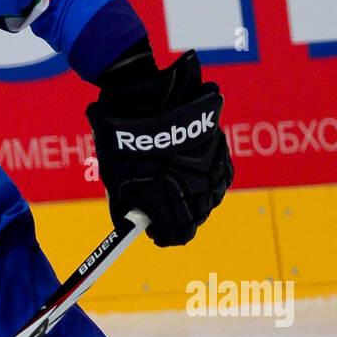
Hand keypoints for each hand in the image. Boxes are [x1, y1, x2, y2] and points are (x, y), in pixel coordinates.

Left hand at [86, 49, 233, 245]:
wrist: (147, 101)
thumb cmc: (125, 144)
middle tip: (163, 208)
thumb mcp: (116, 183)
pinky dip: (207, 176)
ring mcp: (212, 170)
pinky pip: (219, 174)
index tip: (154, 230)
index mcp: (169, 206)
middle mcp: (196, 192)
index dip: (164, 235)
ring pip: (210, 197)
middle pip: (195, 219)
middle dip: (179, 217)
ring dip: (195, 196)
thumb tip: (131, 224)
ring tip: (175, 183)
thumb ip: (125, 209)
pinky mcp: (220, 149)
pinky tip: (191, 168)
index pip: (176, 235)